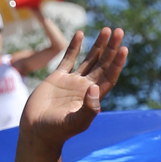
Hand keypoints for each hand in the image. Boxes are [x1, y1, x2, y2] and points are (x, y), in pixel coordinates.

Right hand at [19, 27, 127, 151]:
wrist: (36, 131)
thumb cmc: (57, 131)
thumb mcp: (76, 122)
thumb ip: (88, 108)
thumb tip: (95, 88)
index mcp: (92, 98)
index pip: (109, 77)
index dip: (117, 63)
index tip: (124, 48)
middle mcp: (85, 88)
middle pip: (103, 64)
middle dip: (111, 48)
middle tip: (119, 31)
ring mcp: (72, 82)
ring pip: (89, 59)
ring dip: (98, 45)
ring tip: (107, 30)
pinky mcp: (57, 78)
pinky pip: (68, 58)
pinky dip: (75, 46)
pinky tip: (81, 33)